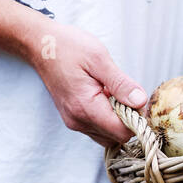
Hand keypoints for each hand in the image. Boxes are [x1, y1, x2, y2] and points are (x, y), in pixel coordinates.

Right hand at [25, 17, 147, 146]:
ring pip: (108, 135)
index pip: (122, 132)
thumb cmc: (68, 47)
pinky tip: (103, 97)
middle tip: (124, 93)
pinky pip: (98, 129)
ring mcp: (74, 122)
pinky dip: (106, 117)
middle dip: (128, 120)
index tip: (136, 99)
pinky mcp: (73, 119)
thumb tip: (140, 102)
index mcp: (86, 108)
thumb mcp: (99, 59)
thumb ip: (121, 83)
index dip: (136, 119)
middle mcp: (79, 121)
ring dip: (117, 119)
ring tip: (111, 93)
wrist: (41, 45)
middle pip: (116, 137)